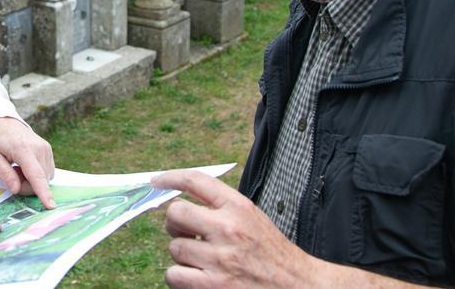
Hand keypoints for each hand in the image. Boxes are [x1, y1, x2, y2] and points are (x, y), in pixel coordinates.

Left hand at [0, 117, 55, 207]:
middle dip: (27, 187)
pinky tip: (23, 167)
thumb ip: (4, 174)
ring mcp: (45, 148)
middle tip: (11, 177)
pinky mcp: (48, 150)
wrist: (0, 121)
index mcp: (23, 149)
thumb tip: (17, 190)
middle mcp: (39, 148)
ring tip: (16, 169)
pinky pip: (46, 171)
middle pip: (41, 180)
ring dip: (31, 181)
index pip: (36, 175)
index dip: (43, 193)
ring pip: (45, 177)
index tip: (51, 206)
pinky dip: (35, 175)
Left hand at [151, 170, 317, 287]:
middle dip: (175, 224)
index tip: (157, 181)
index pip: (196, 181)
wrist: (298, 287)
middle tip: (186, 233)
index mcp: (239, 207)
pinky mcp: (212, 286)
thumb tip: (182, 202)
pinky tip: (198, 278)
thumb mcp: (253, 219)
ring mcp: (219, 259)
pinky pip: (174, 275)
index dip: (171, 177)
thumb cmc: (273, 255)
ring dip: (183, 256)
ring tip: (202, 261)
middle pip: (176, 213)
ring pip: (174, 248)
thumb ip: (222, 208)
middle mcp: (228, 229)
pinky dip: (181, 278)